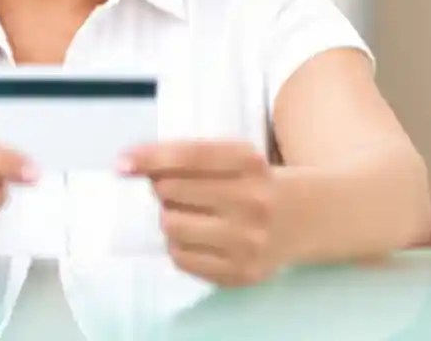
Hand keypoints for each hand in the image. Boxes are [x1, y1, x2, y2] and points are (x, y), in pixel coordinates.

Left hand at [121, 141, 278, 287]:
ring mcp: (249, 241)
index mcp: (249, 162)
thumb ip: (187, 158)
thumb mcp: (233, 157)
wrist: (307, 217)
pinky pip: (181, 259)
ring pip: (171, 226)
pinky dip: (178, 245)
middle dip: (163, 189)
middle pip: (171, 192)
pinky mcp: (241, 273)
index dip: (150, 158)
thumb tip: (130, 165)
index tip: (122, 163)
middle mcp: (253, 201)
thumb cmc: (255, 181)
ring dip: (169, 217)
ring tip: (190, 214)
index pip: (189, 156)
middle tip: (178, 191)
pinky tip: (198, 237)